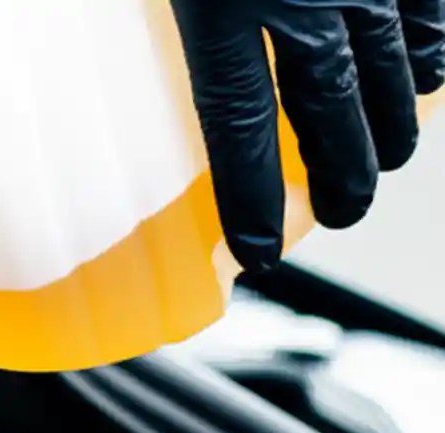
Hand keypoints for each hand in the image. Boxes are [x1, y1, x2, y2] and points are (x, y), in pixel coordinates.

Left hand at [170, 0, 444, 271]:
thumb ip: (184, 16)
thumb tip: (171, 54)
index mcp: (218, 3)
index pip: (236, 124)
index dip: (249, 195)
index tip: (256, 249)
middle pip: (329, 110)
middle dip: (340, 175)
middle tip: (342, 212)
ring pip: (388, 72)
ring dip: (390, 127)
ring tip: (387, 159)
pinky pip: (430, 16)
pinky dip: (430, 56)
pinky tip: (424, 79)